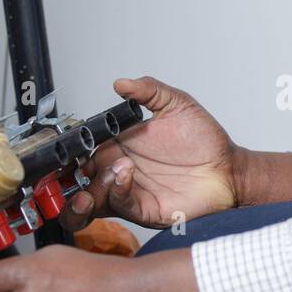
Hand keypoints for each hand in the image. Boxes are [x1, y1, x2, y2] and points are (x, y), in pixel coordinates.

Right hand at [62, 75, 244, 233]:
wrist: (229, 169)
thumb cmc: (205, 140)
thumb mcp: (176, 104)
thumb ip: (149, 90)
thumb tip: (121, 83)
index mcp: (120, 146)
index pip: (82, 151)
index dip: (68, 152)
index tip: (62, 149)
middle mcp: (119, 170)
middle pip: (77, 180)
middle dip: (65, 180)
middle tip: (71, 171)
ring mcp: (128, 191)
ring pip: (88, 202)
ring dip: (80, 195)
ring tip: (91, 183)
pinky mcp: (142, 209)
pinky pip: (118, 204)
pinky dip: (114, 190)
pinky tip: (124, 173)